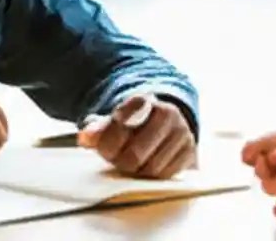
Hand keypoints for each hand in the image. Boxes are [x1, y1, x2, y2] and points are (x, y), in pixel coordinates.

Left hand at [77, 94, 195, 178]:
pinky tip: (147, 166)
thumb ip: (97, 130)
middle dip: (120, 161)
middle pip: (133, 154)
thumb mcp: (113, 123)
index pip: (123, 120)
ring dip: (137, 171)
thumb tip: (85, 138)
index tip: (106, 144)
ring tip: (132, 162)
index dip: (110, 139)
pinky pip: (166, 174)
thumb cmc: (133, 126)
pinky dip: (152, 176)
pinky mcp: (189, 150)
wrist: (165, 123)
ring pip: (150, 167)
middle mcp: (167, 112)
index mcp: (143, 100)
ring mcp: (181, 131)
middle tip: (116, 159)